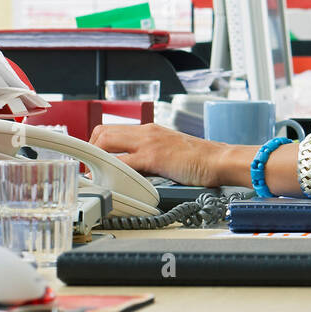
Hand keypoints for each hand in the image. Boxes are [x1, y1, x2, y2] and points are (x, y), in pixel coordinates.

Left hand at [89, 123, 231, 186]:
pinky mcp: (153, 157)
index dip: (97, 144)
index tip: (94, 160)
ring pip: (106, 142)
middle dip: (91, 151)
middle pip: (102, 132)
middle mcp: (147, 132)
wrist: (220, 160)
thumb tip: (136, 171)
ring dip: (95, 160)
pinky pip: (122, 162)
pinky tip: (109, 182)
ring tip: (96, 177)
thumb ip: (152, 156)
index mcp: (151, 130)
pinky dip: (110, 172)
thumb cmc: (202, 160)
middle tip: (92, 170)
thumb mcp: (172, 152)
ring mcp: (149, 143)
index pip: (112, 129)